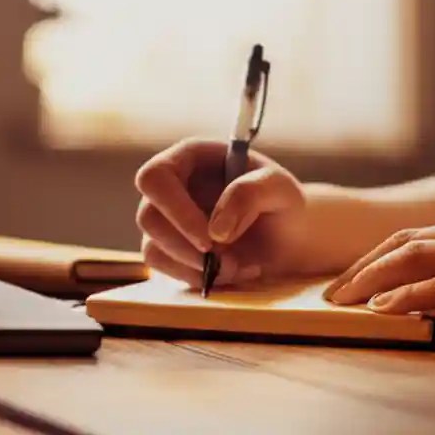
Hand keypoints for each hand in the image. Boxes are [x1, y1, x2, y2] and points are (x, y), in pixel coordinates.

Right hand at [134, 138, 310, 288]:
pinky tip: (228, 272)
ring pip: (152, 247)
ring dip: (195, 267)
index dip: (175, 209)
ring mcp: (165, 217)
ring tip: (237, 267)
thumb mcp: (281, 189)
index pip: (156, 177)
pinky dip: (195, 277)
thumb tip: (216, 230)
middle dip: (186, 248)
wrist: (286, 236)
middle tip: (228, 262)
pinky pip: (163, 267)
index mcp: (190, 157)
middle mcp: (171, 185)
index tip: (208, 238)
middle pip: (148, 217)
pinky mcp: (168, 247)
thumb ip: (250, 194)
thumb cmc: (282, 203)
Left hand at [324, 212, 434, 347]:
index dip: (383, 254)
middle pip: (408, 239)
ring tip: (341, 302)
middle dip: (363, 264)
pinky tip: (383, 310)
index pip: (425, 234)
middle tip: (331, 292)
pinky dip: (407, 295)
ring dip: (371, 278)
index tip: (355, 278)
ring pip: (416, 256)